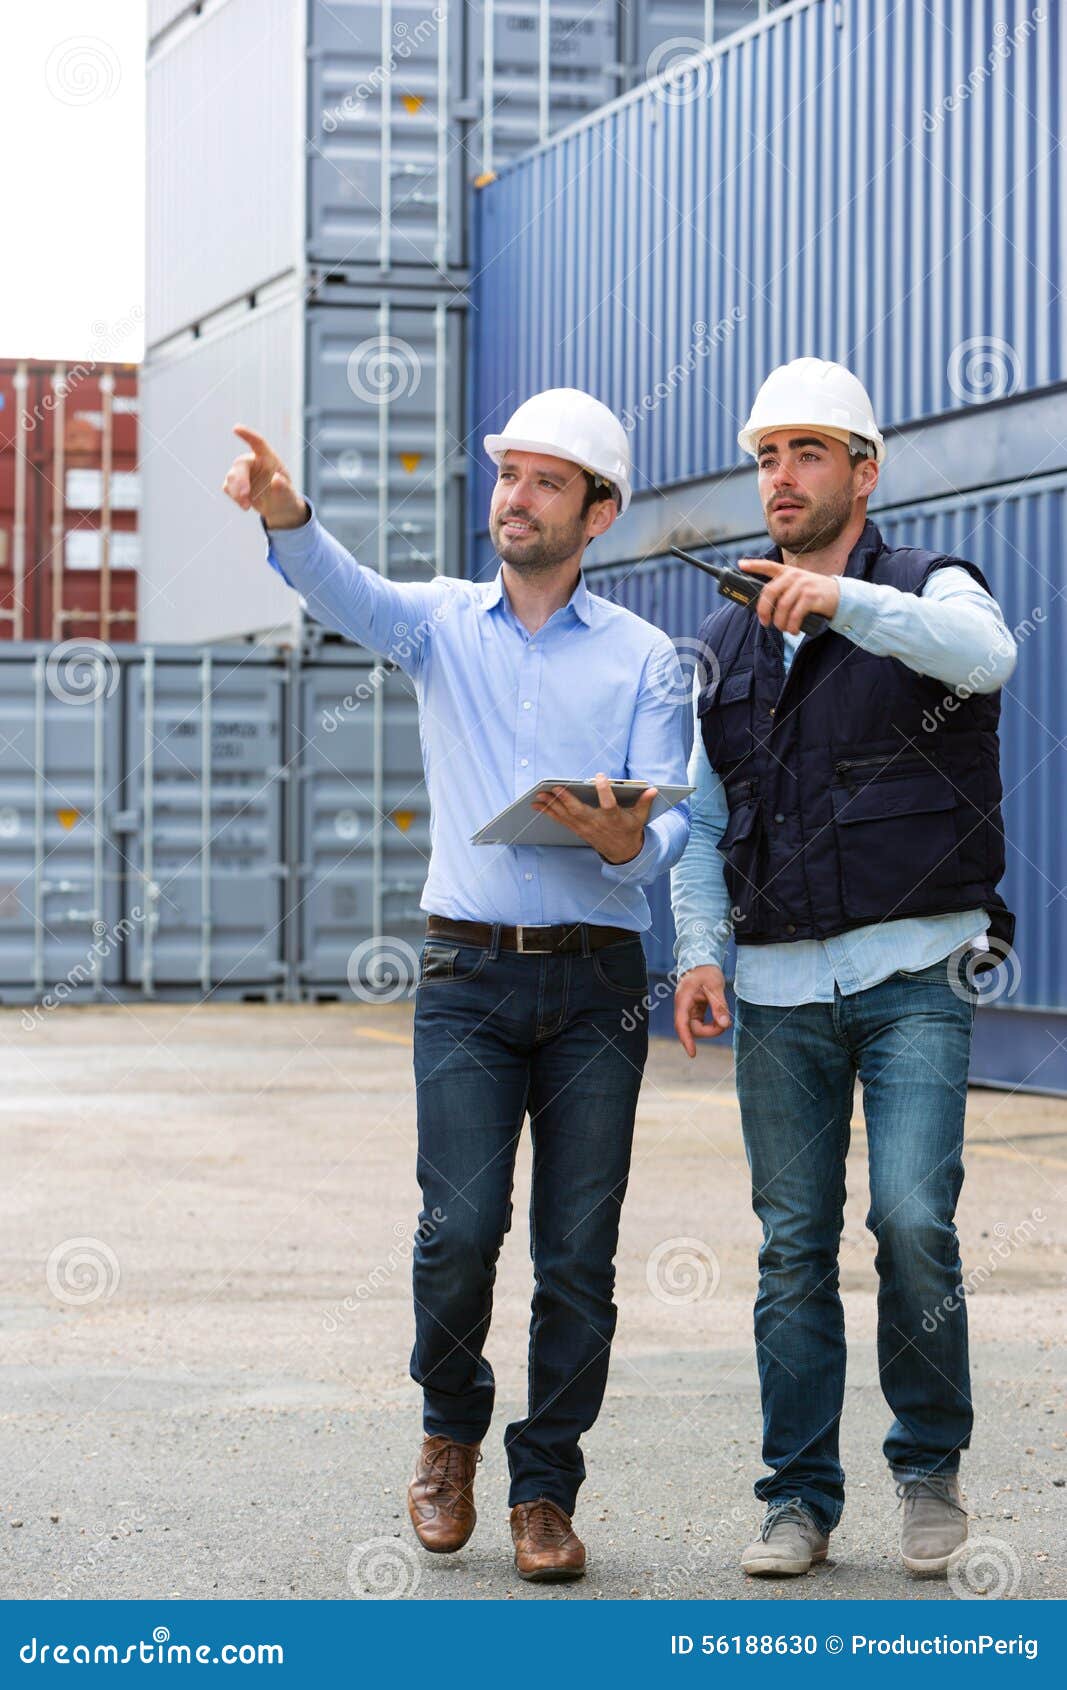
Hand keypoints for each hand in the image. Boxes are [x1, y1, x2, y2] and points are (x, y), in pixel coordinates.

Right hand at [222, 425, 308, 529]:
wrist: (279, 508)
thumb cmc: (286, 497)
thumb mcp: (289, 495)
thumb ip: (284, 487)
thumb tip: (277, 479)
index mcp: (268, 458)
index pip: (258, 443)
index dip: (247, 435)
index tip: (236, 428)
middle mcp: (253, 462)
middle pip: (240, 464)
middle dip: (239, 480)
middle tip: (244, 495)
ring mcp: (242, 473)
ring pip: (231, 476)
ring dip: (236, 491)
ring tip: (246, 506)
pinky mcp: (235, 484)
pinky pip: (228, 487)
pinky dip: (234, 497)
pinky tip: (246, 506)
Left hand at [530, 773, 654, 863]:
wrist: (622, 853)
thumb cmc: (630, 830)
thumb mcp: (640, 817)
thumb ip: (645, 802)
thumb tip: (653, 789)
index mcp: (613, 818)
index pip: (609, 804)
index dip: (605, 791)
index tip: (600, 777)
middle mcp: (596, 823)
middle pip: (579, 811)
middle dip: (565, 799)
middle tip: (554, 787)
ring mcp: (585, 828)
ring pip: (566, 816)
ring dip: (551, 805)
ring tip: (538, 795)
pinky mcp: (577, 829)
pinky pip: (561, 820)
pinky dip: (548, 812)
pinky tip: (537, 804)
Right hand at [674, 965, 730, 1056]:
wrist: (702, 960)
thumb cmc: (707, 971)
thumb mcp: (716, 986)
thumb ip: (719, 1006)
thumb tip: (725, 1025)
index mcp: (683, 1000)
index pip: (682, 1024)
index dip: (686, 1040)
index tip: (693, 1054)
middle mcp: (683, 1006)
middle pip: (692, 1029)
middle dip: (709, 1030)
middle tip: (725, 1022)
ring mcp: (687, 1009)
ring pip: (696, 1027)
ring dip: (710, 1028)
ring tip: (724, 1019)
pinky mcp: (694, 1010)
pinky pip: (700, 1022)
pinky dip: (711, 1023)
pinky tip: (719, 1018)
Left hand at [736, 558, 839, 633]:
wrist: (841, 596)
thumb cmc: (815, 594)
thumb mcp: (799, 586)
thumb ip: (784, 591)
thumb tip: (765, 611)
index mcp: (788, 572)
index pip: (768, 566)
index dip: (753, 565)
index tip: (741, 565)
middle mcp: (794, 576)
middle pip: (769, 593)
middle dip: (764, 611)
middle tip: (765, 623)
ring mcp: (803, 585)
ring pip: (782, 607)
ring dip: (780, 623)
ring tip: (784, 628)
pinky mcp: (811, 597)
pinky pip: (795, 614)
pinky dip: (792, 626)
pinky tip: (793, 630)